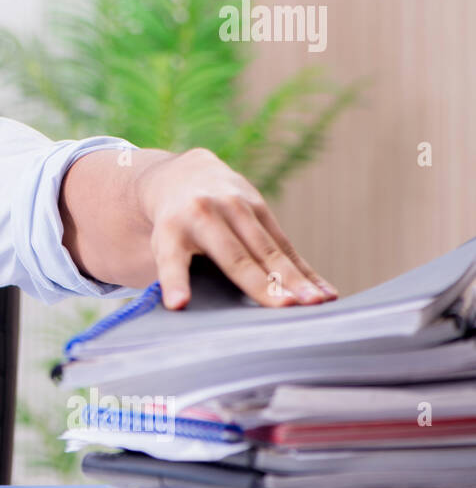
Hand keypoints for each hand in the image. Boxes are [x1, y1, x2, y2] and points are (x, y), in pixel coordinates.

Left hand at [133, 147, 337, 309]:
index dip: (176, 283)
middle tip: (286, 308)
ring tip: (315, 302)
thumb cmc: (174, 227)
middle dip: (261, 283)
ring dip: (294, 278)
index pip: (172, 260)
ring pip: (268, 250)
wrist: (187, 176)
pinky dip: (305, 270)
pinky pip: (285, 244)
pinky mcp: (259, 206)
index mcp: (171, 230)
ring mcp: (235, 207)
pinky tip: (326, 291)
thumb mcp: (162, 245)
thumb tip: (181, 311)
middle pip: (235, 257)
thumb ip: (172, 275)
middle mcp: (203, 214)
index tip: (179, 304)